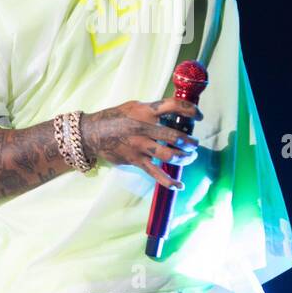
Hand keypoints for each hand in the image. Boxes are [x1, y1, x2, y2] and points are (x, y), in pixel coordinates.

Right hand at [80, 96, 201, 189]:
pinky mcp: (136, 160)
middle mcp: (145, 128)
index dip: (190, 110)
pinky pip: (154, 173)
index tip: (198, 115)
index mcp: (147, 111)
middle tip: (194, 143)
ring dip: (184, 158)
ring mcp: (141, 146)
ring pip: (169, 155)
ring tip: (189, 157)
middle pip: (176, 136)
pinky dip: (167, 181)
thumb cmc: (115, 117)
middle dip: (190, 142)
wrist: (93, 133)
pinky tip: (178, 186)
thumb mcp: (134, 106)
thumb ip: (153, 110)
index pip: (174, 106)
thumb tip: (173, 113)